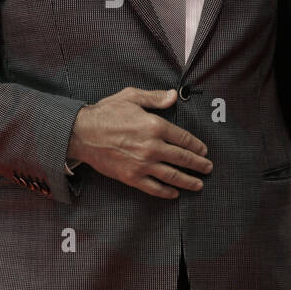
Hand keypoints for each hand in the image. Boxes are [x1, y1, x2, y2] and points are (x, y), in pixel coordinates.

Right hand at [67, 87, 211, 198]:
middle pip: (182, 158)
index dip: (197, 146)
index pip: (184, 138)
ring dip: (188, 181)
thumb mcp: (131, 96)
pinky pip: (154, 188)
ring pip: (172, 176)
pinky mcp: (131, 177)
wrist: (82, 133)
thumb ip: (155, 98)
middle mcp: (152, 147)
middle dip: (198, 165)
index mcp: (154, 125)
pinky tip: (175, 193)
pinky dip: (167, 192)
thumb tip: (174, 96)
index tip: (204, 150)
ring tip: (199, 184)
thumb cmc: (106, 113)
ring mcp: (142, 164)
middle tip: (208, 168)